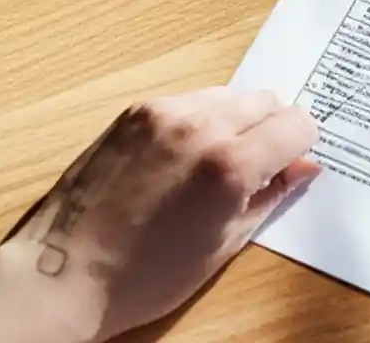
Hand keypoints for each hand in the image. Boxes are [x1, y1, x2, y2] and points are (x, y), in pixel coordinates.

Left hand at [0, 88, 320, 342]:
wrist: (64, 272)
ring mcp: (164, 113)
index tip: (288, 168)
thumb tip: (305, 167)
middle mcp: (201, 126)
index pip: (296, 124)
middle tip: (257, 167)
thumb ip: (271, 196)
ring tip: (215, 164)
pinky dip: (200, 118)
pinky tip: (182, 157)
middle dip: (272, 129)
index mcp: (231, 165)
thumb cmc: (146, 276)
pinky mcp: (134, 112)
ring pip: (227, 94)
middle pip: (266, 100)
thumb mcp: (224, 244)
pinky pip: (188, 100)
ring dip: (236, 120)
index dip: (300, 147)